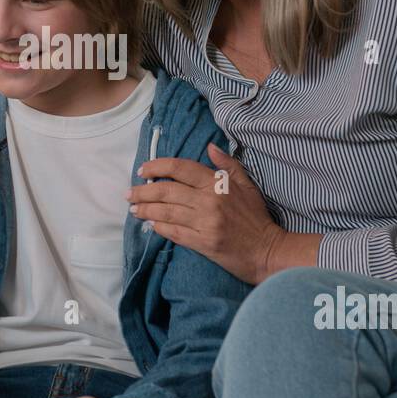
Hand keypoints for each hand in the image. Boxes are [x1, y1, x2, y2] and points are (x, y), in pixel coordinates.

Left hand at [127, 143, 307, 284]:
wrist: (267, 250)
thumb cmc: (256, 218)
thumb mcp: (247, 185)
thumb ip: (227, 165)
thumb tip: (210, 147)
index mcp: (217, 183)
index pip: (180, 168)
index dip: (157, 166)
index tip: (143, 170)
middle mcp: (209, 201)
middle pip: (167, 190)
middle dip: (143, 191)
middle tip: (129, 194)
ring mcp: (205, 222)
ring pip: (166, 212)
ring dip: (145, 209)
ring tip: (134, 209)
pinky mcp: (203, 243)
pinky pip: (174, 232)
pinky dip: (159, 227)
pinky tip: (150, 224)